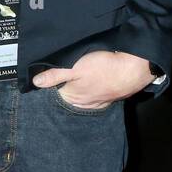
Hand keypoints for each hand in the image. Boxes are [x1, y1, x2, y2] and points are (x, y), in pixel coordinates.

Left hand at [32, 50, 153, 108]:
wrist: (134, 68)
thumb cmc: (103, 67)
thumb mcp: (74, 67)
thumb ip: (55, 75)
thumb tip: (36, 82)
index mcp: (73, 97)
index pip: (55, 94)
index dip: (50, 85)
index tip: (48, 76)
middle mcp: (86, 103)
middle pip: (70, 96)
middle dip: (65, 88)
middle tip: (63, 77)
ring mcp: (100, 101)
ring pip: (84, 97)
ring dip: (80, 90)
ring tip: (78, 79)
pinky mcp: (112, 97)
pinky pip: (98, 97)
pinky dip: (94, 92)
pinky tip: (95, 85)